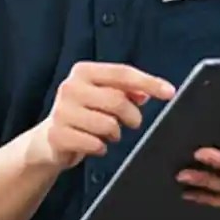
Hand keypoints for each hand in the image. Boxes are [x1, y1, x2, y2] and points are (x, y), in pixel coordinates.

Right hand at [28, 62, 174, 169]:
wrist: (49, 140)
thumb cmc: (83, 114)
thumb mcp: (102, 96)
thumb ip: (124, 91)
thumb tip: (145, 93)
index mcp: (83, 71)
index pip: (122, 73)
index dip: (148, 82)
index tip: (170, 92)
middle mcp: (70, 87)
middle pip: (118, 100)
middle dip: (132, 116)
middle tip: (132, 123)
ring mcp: (62, 111)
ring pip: (108, 124)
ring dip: (115, 134)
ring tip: (108, 134)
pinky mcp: (58, 134)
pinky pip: (95, 144)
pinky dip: (101, 148)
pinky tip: (94, 145)